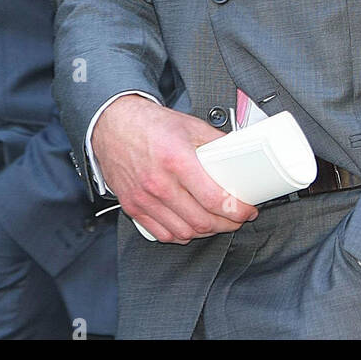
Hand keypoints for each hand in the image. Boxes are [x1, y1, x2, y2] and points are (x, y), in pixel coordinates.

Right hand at [91, 94, 256, 242]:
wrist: (113, 125)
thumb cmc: (150, 124)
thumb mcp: (190, 125)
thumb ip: (216, 142)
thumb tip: (239, 154)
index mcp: (177, 160)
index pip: (214, 198)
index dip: (237, 210)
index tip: (247, 210)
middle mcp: (159, 183)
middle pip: (202, 221)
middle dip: (227, 224)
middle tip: (237, 218)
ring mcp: (144, 198)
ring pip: (184, 232)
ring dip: (206, 232)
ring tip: (218, 222)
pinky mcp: (133, 207)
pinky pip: (162, 234)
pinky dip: (181, 235)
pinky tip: (191, 226)